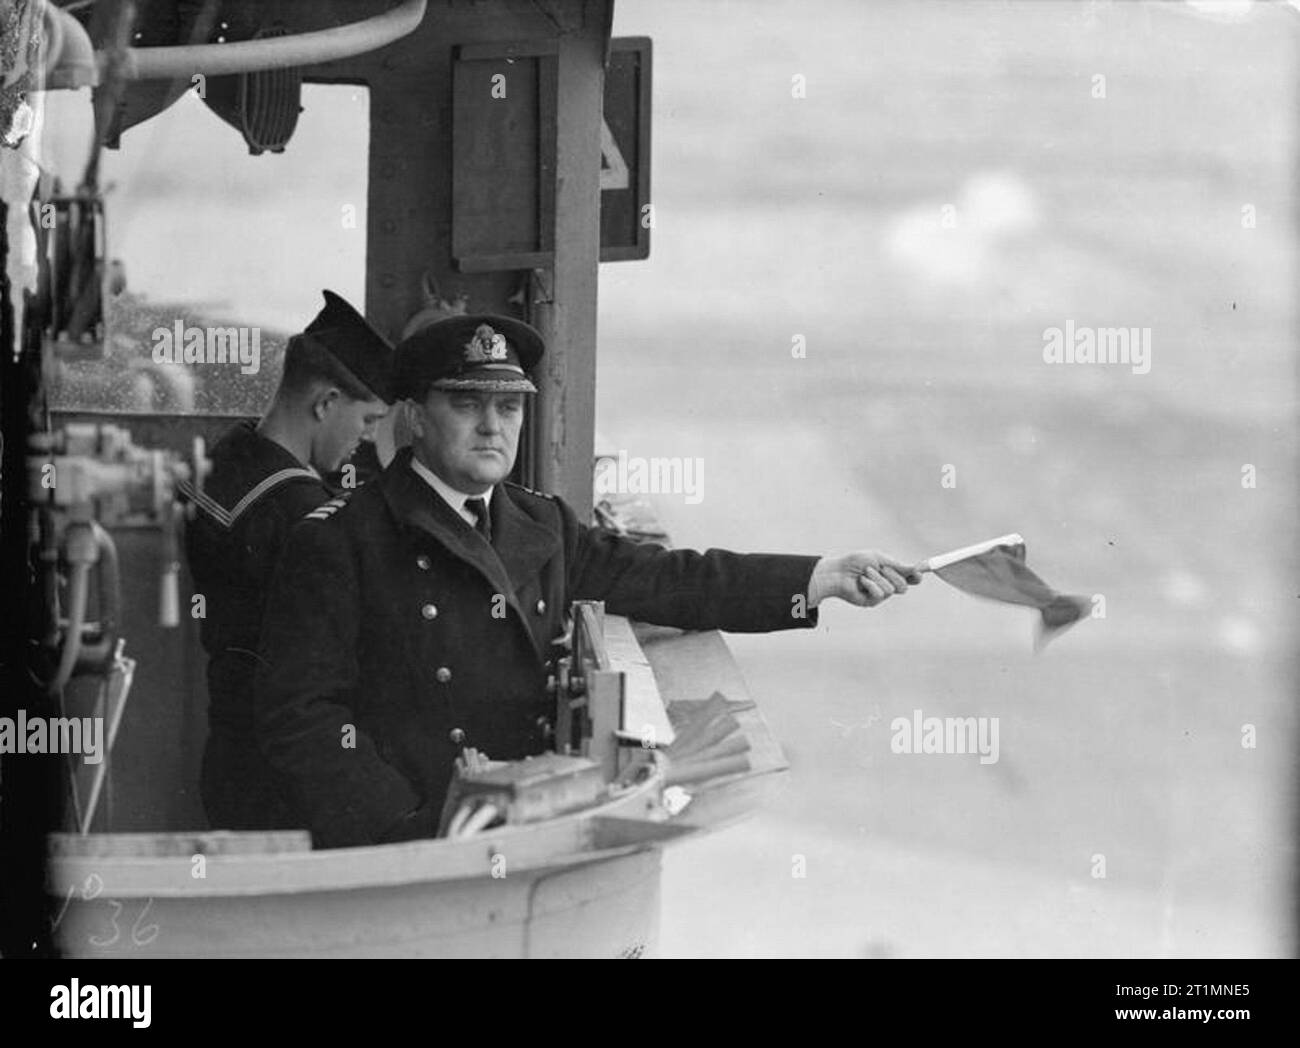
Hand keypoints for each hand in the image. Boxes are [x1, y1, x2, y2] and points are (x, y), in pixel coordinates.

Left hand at [808, 551, 922, 607]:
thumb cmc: (855, 562)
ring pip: (891, 589)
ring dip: (877, 577)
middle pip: (904, 586)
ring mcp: (879, 595)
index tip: (919, 572)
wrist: (837, 571)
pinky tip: (861, 582)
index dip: (916, 576)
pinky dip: (870, 584)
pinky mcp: (871, 602)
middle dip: (893, 575)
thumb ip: (897, 565)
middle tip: (882, 568)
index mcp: (890, 574)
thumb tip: (917, 568)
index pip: (909, 578)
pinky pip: (879, 594)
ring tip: (864, 573)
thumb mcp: (879, 559)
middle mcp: (887, 585)